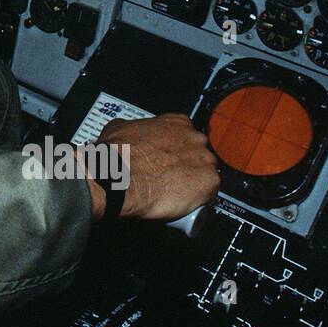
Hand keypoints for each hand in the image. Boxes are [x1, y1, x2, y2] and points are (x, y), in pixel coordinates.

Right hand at [84, 114, 219, 221]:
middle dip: (187, 165)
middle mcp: (195, 138)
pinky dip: (199, 199)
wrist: (119, 178)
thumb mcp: (117, 128)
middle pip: (198, 153)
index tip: (168, 159)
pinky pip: (209, 193)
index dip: (176, 149)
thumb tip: (128, 134)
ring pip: (205, 173)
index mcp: (177, 122)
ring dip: (194, 182)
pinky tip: (184, 203)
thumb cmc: (117, 155)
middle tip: (170, 177)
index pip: (184, 134)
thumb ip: (131, 127)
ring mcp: (205, 160)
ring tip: (175, 193)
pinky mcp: (210, 183)